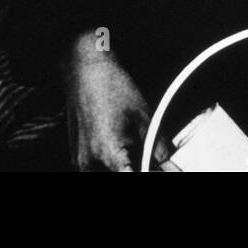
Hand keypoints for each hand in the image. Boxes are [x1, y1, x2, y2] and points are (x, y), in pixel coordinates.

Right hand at [61, 31, 171, 171]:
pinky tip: (120, 149)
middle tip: (149, 159)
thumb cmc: (114, 87)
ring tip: (133, 152)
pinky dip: (110, 166)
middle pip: (119, 177)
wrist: (85, 68)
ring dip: (123, 168)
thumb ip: (159, 149)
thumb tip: (171, 168)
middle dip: (135, 169)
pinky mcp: (76, 158)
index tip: (156, 167)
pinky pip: (96, 171)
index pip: (132, 179)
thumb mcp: (144, 116)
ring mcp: (81, 162)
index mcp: (109, 154)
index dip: (146, 173)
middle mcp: (90, 163)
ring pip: (109, 174)